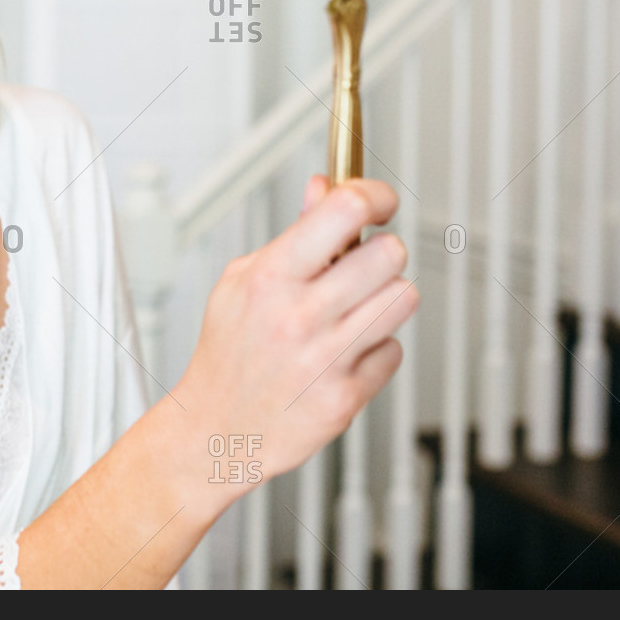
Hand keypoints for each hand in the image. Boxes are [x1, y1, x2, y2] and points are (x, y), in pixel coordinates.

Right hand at [169, 175, 417, 509]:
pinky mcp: (345, 397)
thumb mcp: (243, 281)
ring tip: (358, 307)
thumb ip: (293, 234)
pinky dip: (376, 350)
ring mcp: (325, 358)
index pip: (344, 209)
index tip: (379, 201)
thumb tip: (324, 187)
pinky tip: (345, 354)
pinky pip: (393, 351)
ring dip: (386, 298)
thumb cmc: (228, 354)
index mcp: (271, 276)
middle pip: (389, 253)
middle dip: (382, 252)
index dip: (375, 195)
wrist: (216, 431)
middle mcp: (299, 315)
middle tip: (365, 263)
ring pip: (403, 299)